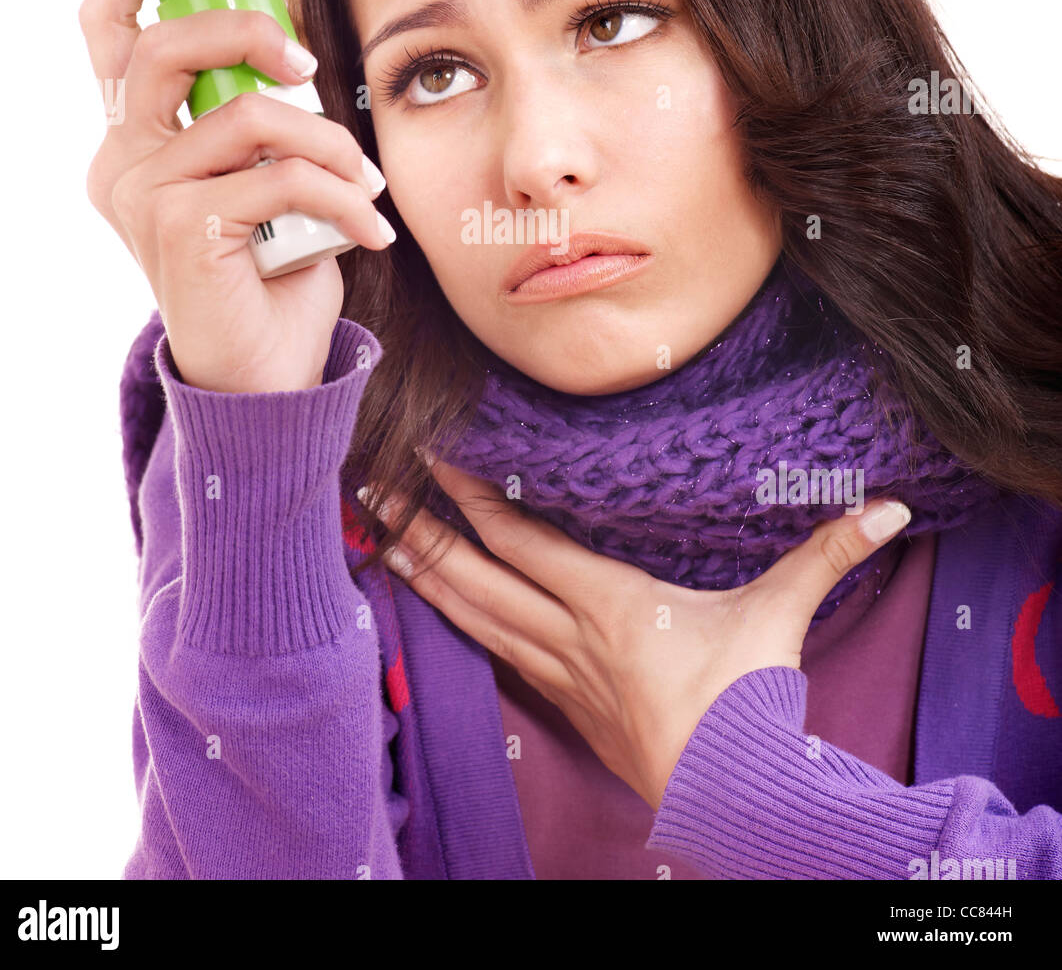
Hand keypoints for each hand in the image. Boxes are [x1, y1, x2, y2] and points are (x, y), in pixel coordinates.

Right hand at [80, 0, 393, 392]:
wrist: (265, 373)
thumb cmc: (272, 271)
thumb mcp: (265, 176)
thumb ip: (259, 115)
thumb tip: (294, 44)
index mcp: (135, 138)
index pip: (109, 29)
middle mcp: (122, 160)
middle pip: (166, 46)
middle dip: (250, 31)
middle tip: (309, 63)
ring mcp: (143, 196)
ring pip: (249, 115)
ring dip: (331, 144)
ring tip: (367, 187)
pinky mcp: (182, 230)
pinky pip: (282, 177)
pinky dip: (344, 197)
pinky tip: (370, 231)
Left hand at [368, 461, 911, 810]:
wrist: (735, 799)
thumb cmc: (749, 703)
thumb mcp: (781, 617)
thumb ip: (825, 553)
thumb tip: (886, 506)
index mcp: (612, 605)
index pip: (523, 540)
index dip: (472, 498)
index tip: (434, 457)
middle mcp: (569, 636)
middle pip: (477, 576)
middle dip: (420, 529)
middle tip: (370, 487)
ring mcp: (558, 674)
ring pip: (472, 617)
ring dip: (423, 575)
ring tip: (378, 538)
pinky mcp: (561, 702)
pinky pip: (494, 652)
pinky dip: (457, 621)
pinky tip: (437, 607)